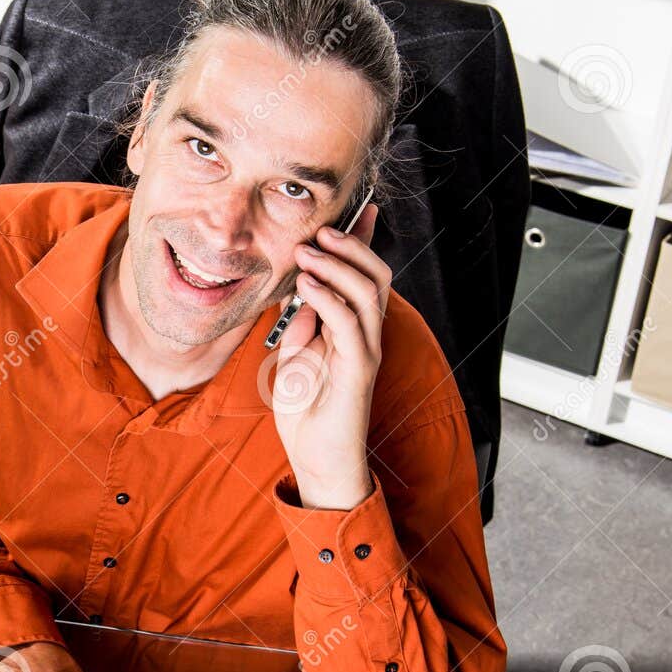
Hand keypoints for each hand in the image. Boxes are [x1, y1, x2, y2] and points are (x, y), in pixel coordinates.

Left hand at [271, 203, 390, 509]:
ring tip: (307, 250)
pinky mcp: (359, 368)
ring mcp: (366, 350)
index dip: (361, 242)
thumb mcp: (295, 358)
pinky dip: (329, 297)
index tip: (352, 211)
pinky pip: (349, 322)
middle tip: (318, 230)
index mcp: (354, 329)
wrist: (319, 459)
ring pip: (368, 291)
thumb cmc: (308, 413)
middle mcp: (368, 335)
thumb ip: (301, 326)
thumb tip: (300, 295)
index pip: (365, 276)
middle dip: (350, 246)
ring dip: (337, 265)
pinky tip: (308, 286)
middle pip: (375, 275)